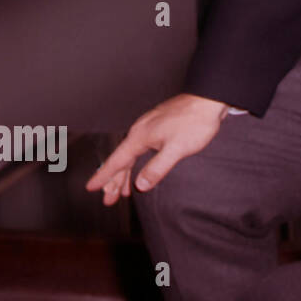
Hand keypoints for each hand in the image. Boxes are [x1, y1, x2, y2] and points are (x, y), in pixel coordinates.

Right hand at [86, 93, 227, 204]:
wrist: (208, 100)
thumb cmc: (195, 121)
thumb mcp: (176, 149)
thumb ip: (157, 168)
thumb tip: (140, 185)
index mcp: (140, 136)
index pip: (117, 161)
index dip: (104, 176)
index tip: (91, 187)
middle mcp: (141, 131)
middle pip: (122, 160)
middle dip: (114, 181)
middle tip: (108, 200)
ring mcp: (150, 127)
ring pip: (131, 154)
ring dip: (125, 173)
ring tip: (123, 191)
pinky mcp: (160, 126)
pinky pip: (140, 148)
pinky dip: (136, 162)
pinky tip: (140, 168)